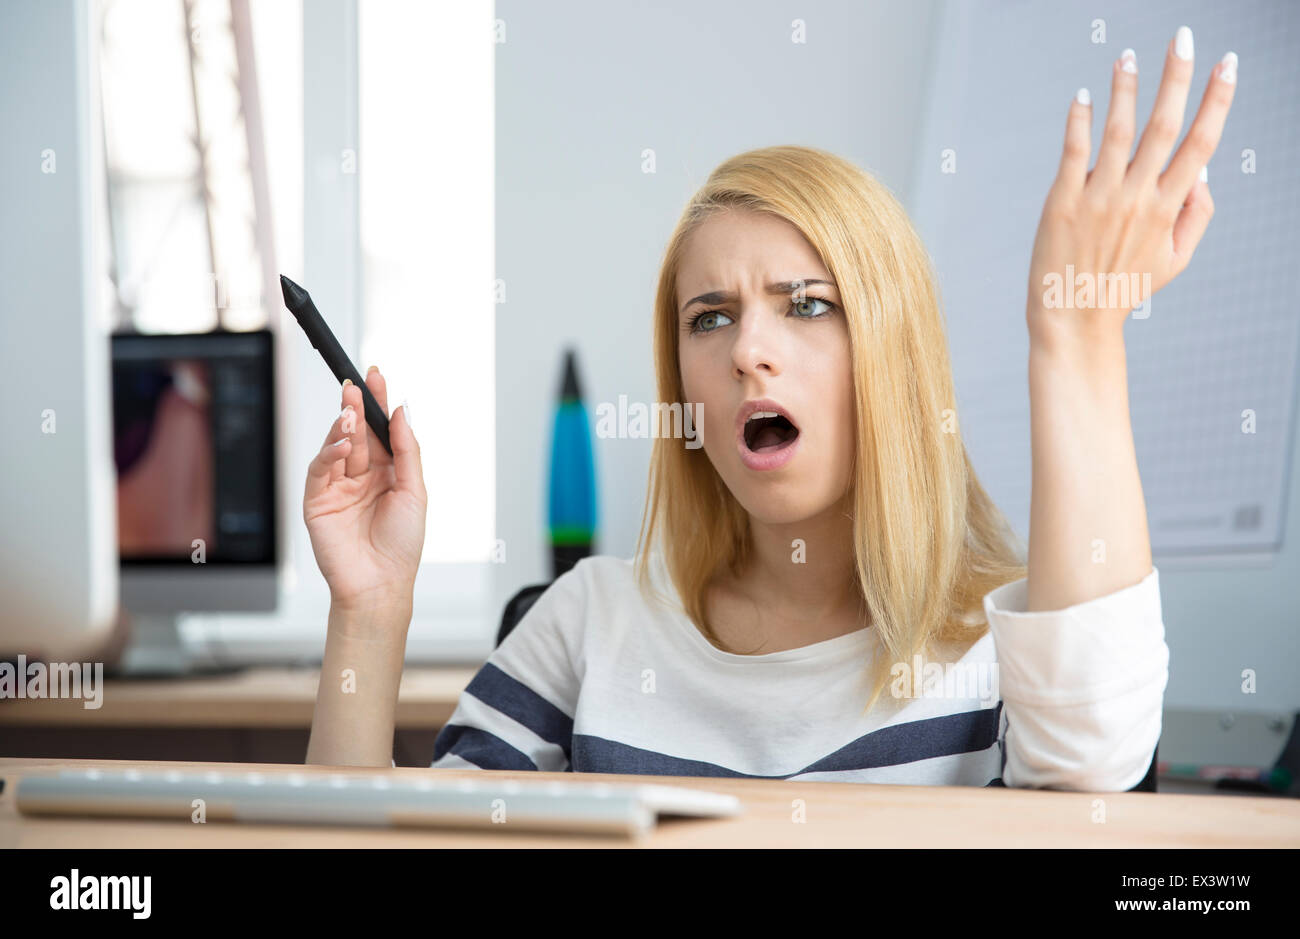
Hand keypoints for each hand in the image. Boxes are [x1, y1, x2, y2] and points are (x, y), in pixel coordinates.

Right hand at [303, 367, 426, 615]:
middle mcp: (361, 477)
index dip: (378, 404)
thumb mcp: (415, 491)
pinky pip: (320, 468)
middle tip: (356, 384)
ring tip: (350, 411)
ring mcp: (338, 487)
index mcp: (387, 473)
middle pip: (357, 433)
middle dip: (356, 406)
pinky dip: (329, 452)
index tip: (376, 377)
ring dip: (343, 426)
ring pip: (337, 446)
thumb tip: (402, 412)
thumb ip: (407, 450)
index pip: (380, 430)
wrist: (380, 584)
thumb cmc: (402, 545)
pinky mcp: (317, 500)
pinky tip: (342, 442)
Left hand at [1026, 27, 1236, 351]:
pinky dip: (1079, 121)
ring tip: (1127, 57)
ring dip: (1125, 90)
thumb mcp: (1174, 259)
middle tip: (1182, 37)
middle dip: (1176, 78)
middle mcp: (1137, 198)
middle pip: (1163, 126)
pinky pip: (1073, 152)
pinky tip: (1082, 96)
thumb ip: (1196, 215)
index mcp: (1168, 208)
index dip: (1217, 100)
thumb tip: (1205, 169)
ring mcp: (1099, 198)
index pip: (1201, 142)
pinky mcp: (1063, 201)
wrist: (1073, 318)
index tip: (1227, 64)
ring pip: (1117, 132)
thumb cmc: (1122, 287)